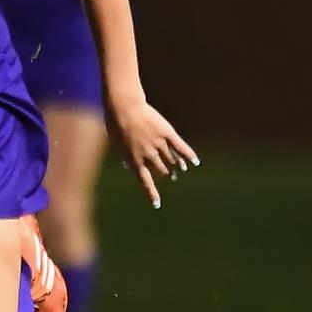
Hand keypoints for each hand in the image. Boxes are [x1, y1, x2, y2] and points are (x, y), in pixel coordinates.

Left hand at [107, 93, 198, 208]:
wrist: (124, 107)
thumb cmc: (116, 124)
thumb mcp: (117, 144)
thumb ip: (126, 156)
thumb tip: (128, 166)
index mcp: (133, 160)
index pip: (144, 181)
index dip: (151, 193)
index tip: (157, 204)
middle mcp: (148, 155)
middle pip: (161, 169)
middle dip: (166, 174)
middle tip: (171, 176)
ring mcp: (158, 144)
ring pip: (172, 159)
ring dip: (178, 165)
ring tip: (182, 169)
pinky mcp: (167, 133)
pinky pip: (180, 147)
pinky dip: (188, 155)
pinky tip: (195, 162)